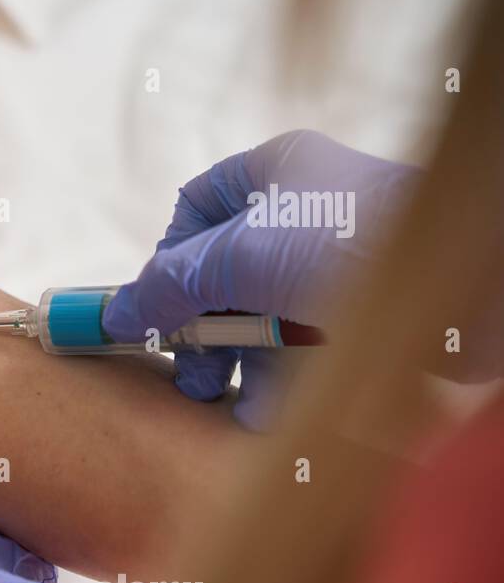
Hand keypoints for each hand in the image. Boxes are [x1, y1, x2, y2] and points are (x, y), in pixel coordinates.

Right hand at [102, 130, 419, 429]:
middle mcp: (303, 213)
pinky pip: (306, 345)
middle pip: (225, 275)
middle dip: (200, 329)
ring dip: (237, 363)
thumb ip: (170, 286)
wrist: (463, 284)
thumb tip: (118, 314)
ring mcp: (335, 264)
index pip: (197, 208)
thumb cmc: (348, 243)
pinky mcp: (365, 313)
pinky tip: (264, 410)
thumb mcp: (238, 258)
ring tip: (224, 399)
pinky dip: (279, 378)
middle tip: (190, 372)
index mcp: (274, 173)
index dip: (169, 259)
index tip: (154, 307)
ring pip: (263, 318)